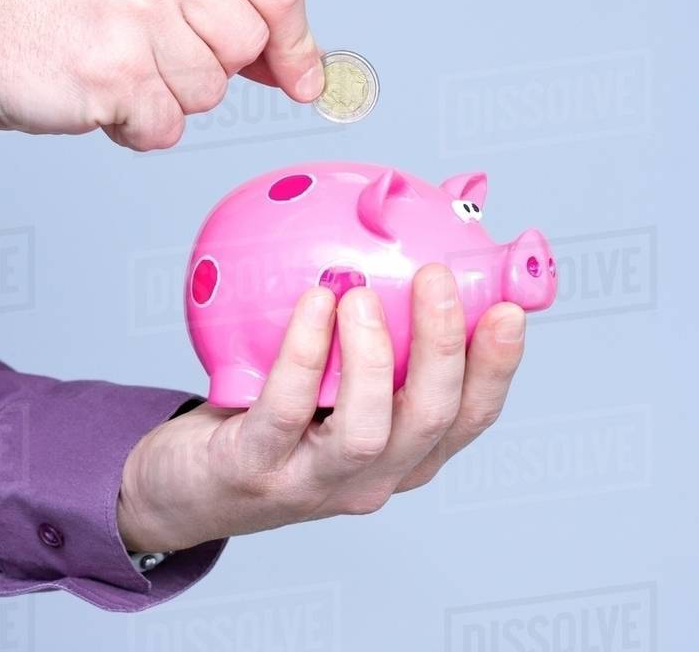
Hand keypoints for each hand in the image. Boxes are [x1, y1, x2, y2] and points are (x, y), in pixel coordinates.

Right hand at [0, 0, 324, 149]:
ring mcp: (132, 10)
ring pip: (210, 90)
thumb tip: (301, 65)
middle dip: (212, 66)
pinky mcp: (110, 71)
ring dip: (170, 96)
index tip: (301, 75)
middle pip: (247, 42)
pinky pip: (168, 125)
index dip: (297, 40)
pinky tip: (102, 92)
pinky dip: (139, 126)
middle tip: (155, 51)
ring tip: (119, 64)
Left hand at [117, 266, 525, 550]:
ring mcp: (314, 481)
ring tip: (363, 295)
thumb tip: (406, 216)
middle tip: (436, 276)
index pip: (470, 416)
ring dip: (373, 358)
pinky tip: (313, 305)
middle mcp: (372, 474)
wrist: (188, 482)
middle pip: (430, 422)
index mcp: (406, 449)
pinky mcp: (256, 470)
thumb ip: (378, 315)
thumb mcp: (336, 369)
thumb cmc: (274, 409)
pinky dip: (305, 355)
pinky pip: (285, 412)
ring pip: (366, 430)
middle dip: (443, 347)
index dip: (497, 367)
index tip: (510, 308)